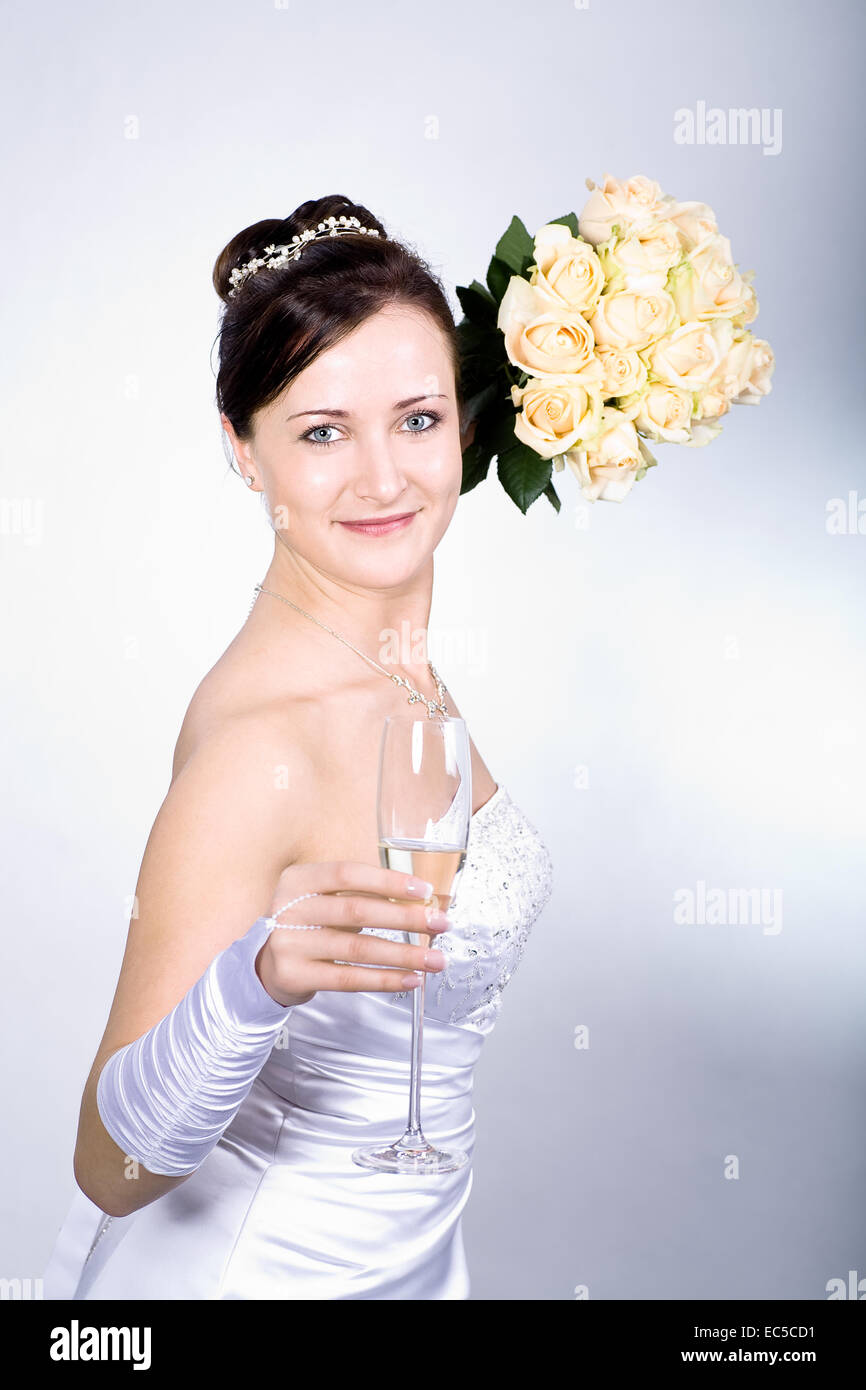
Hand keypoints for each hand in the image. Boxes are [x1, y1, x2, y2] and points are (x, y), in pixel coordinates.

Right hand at [256, 861, 450, 1007]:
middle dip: (406, 918)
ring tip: (436, 960)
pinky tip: (411, 979)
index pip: (347, 873)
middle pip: (357, 911)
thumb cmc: (310, 925)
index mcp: (299, 879)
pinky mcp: (294, 976)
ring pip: (357, 949)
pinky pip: (348, 979)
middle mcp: (289, 908)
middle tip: (441, 924)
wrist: (268, 965)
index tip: (424, 891)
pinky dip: (384, 980)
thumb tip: (421, 901)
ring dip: (403, 954)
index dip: (387, 881)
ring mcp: (288, 944)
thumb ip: (361, 894)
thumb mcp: (325, 899)